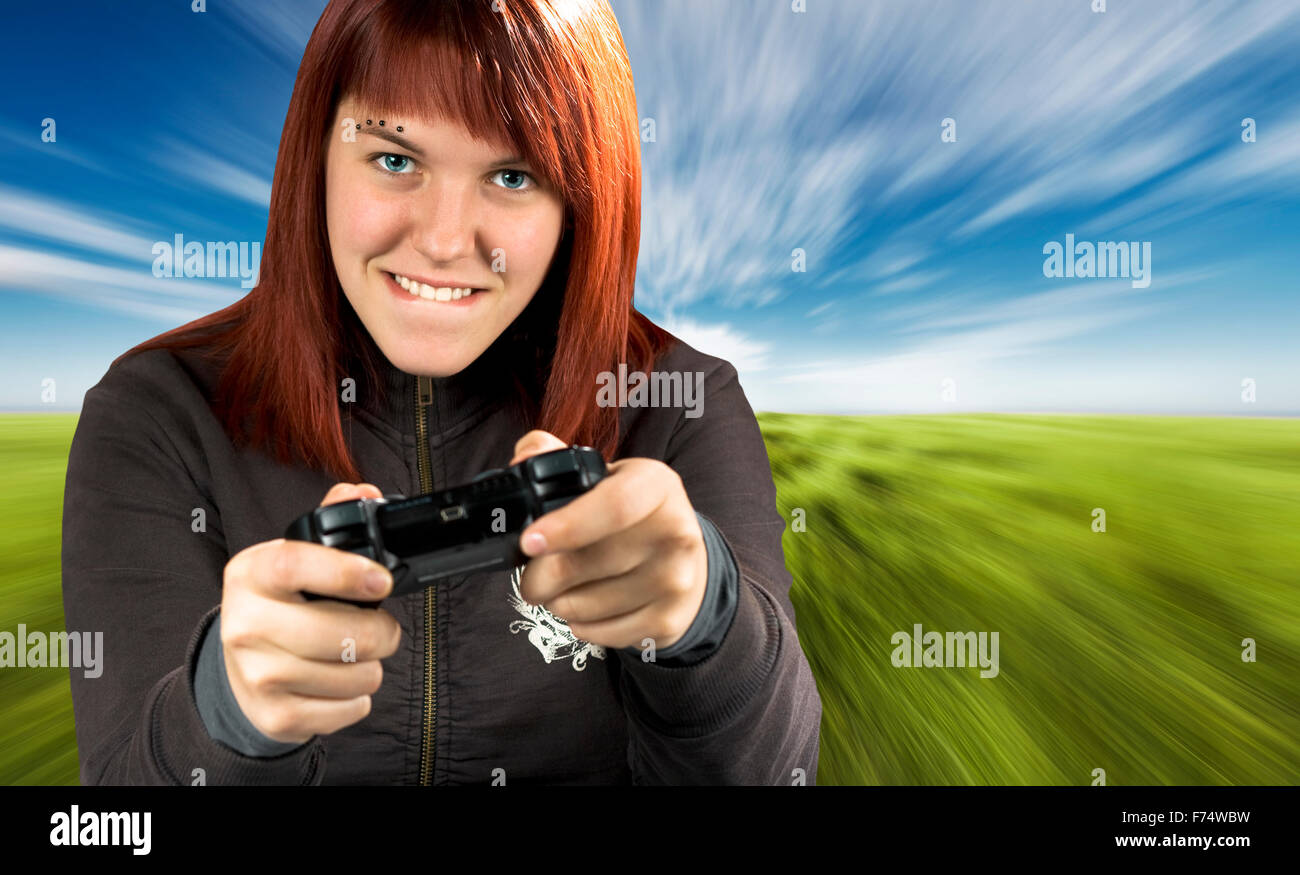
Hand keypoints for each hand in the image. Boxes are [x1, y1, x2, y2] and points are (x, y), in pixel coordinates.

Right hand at [219, 483, 402, 743]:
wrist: (238, 670)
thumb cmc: (280, 606)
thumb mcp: (294, 558)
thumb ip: (333, 519)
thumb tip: (367, 494)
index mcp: (252, 573)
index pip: (295, 565)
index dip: (346, 572)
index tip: (383, 580)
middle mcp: (246, 624)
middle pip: (339, 633)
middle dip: (381, 631)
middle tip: (382, 627)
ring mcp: (257, 674)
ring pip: (353, 674)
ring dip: (371, 666)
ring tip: (357, 655)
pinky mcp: (274, 715)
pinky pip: (347, 710)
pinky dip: (357, 698)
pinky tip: (341, 683)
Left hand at [510, 431, 707, 651]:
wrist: (688, 562)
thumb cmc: (633, 516)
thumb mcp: (607, 476)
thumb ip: (557, 458)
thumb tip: (525, 457)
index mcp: (656, 485)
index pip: (615, 506)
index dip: (567, 525)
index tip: (529, 542)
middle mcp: (674, 530)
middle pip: (585, 564)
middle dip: (540, 577)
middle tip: (531, 577)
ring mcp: (676, 579)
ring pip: (585, 605)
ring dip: (557, 603)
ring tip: (562, 590)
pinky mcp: (669, 619)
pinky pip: (600, 633)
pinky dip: (580, 625)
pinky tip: (587, 608)